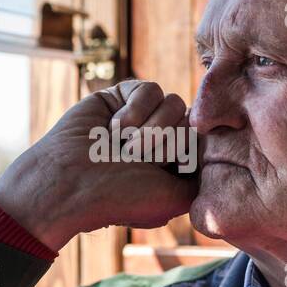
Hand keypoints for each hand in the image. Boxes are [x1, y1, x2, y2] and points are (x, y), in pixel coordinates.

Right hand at [0, 80, 197, 251]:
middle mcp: (161, 138)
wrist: (71, 182)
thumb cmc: (121, 197)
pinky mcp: (123, 95)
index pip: (205, 141)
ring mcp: (143, 115)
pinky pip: (150, 88)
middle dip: (166, 142)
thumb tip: (216, 147)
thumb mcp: (175, 197)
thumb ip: (203, 175)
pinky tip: (113, 128)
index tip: (163, 171)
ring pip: (175, 102)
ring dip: (149, 129)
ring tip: (122, 146)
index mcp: (174, 163)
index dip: (187, 154)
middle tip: (135, 161)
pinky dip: (133, 111)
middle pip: (192, 120)